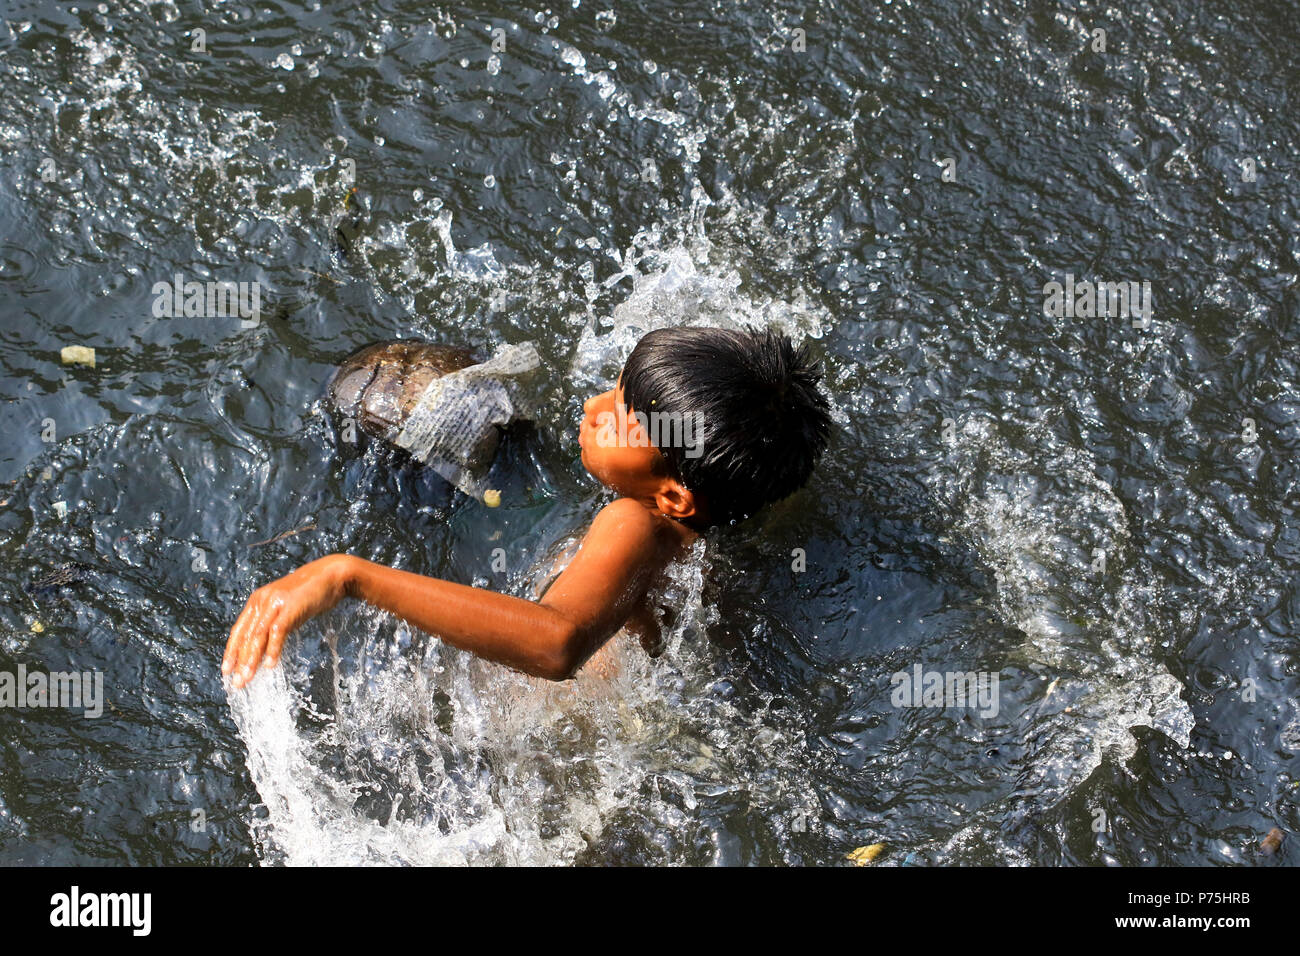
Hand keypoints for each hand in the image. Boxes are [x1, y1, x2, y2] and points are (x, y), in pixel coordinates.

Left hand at [223, 554, 352, 688]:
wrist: (332, 574)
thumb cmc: (311, 593)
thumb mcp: (286, 606)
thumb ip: (273, 620)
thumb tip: (265, 645)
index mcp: (257, 601)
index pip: (238, 630)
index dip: (231, 652)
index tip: (226, 671)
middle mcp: (262, 601)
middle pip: (245, 636)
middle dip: (239, 662)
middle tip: (236, 683)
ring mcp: (275, 603)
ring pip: (257, 636)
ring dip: (251, 660)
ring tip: (247, 678)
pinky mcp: (290, 607)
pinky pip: (277, 632)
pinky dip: (273, 650)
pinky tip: (271, 665)